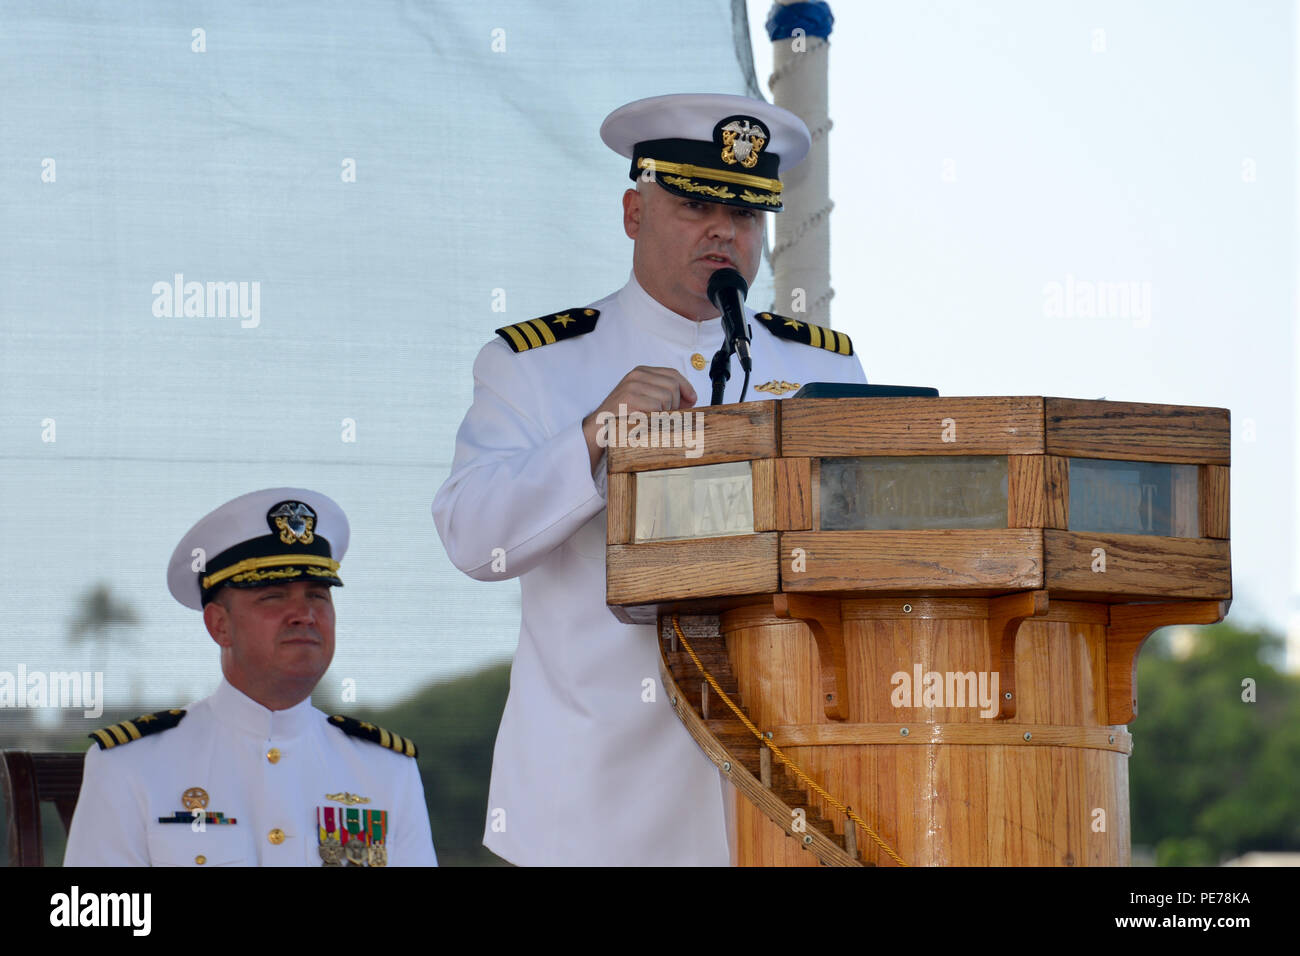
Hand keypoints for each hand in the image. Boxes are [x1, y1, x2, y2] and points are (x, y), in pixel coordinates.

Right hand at [581, 366, 697, 473]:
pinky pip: (657, 407)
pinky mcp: (630, 398)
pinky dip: (657, 418)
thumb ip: (665, 394)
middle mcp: (637, 375)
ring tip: (654, 420)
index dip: (686, 387)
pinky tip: (648, 422)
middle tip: (669, 416)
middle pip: (673, 386)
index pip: (672, 373)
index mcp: (641, 372)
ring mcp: (632, 386)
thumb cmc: (625, 416)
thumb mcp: (644, 398)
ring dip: (666, 413)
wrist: (600, 428)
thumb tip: (691, 398)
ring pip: (667, 397)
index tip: (692, 400)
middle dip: (676, 404)